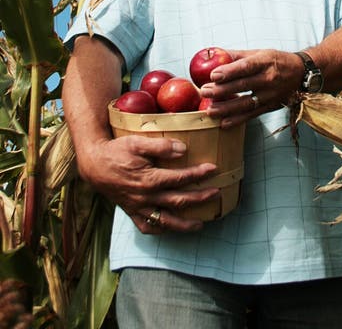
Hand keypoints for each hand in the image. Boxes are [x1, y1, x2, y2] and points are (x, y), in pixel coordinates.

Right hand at [76, 133, 219, 233]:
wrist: (94, 165)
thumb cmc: (117, 151)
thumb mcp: (137, 142)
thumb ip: (161, 146)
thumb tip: (183, 149)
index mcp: (149, 179)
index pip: (180, 179)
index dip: (198, 174)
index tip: (213, 169)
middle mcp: (146, 197)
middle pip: (178, 201)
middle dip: (200, 198)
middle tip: (216, 194)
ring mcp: (139, 207)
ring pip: (165, 221)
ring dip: (185, 224)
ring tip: (201, 224)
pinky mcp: (131, 212)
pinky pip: (148, 227)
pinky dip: (161, 229)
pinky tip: (171, 228)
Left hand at [199, 48, 303, 126]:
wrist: (301, 74)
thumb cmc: (276, 60)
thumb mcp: (260, 53)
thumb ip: (237, 55)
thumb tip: (215, 54)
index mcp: (265, 62)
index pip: (246, 67)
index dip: (229, 71)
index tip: (213, 75)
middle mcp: (269, 79)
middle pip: (243, 85)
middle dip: (222, 90)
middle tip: (204, 91)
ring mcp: (270, 95)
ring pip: (246, 103)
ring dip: (227, 108)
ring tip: (210, 110)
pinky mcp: (270, 107)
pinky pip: (252, 115)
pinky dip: (237, 120)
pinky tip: (224, 123)